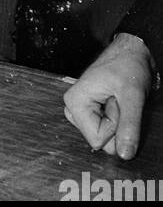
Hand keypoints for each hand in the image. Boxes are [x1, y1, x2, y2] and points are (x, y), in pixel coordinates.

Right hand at [63, 33, 153, 159]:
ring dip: (116, 123)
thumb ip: (129, 126)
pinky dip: (116, 121)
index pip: (97, 140)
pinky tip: (115, 103)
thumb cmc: (128, 66)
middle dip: (115, 125)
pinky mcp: (88, 111)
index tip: (117, 102)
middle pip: (99, 141)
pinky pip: (105, 131)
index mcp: (75, 102)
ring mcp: (80, 110)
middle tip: (118, 100)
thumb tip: (125, 155)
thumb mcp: (133, 95)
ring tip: (117, 100)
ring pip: (103, 138)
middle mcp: (72, 108)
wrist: (131, 52)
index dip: (115, 126)